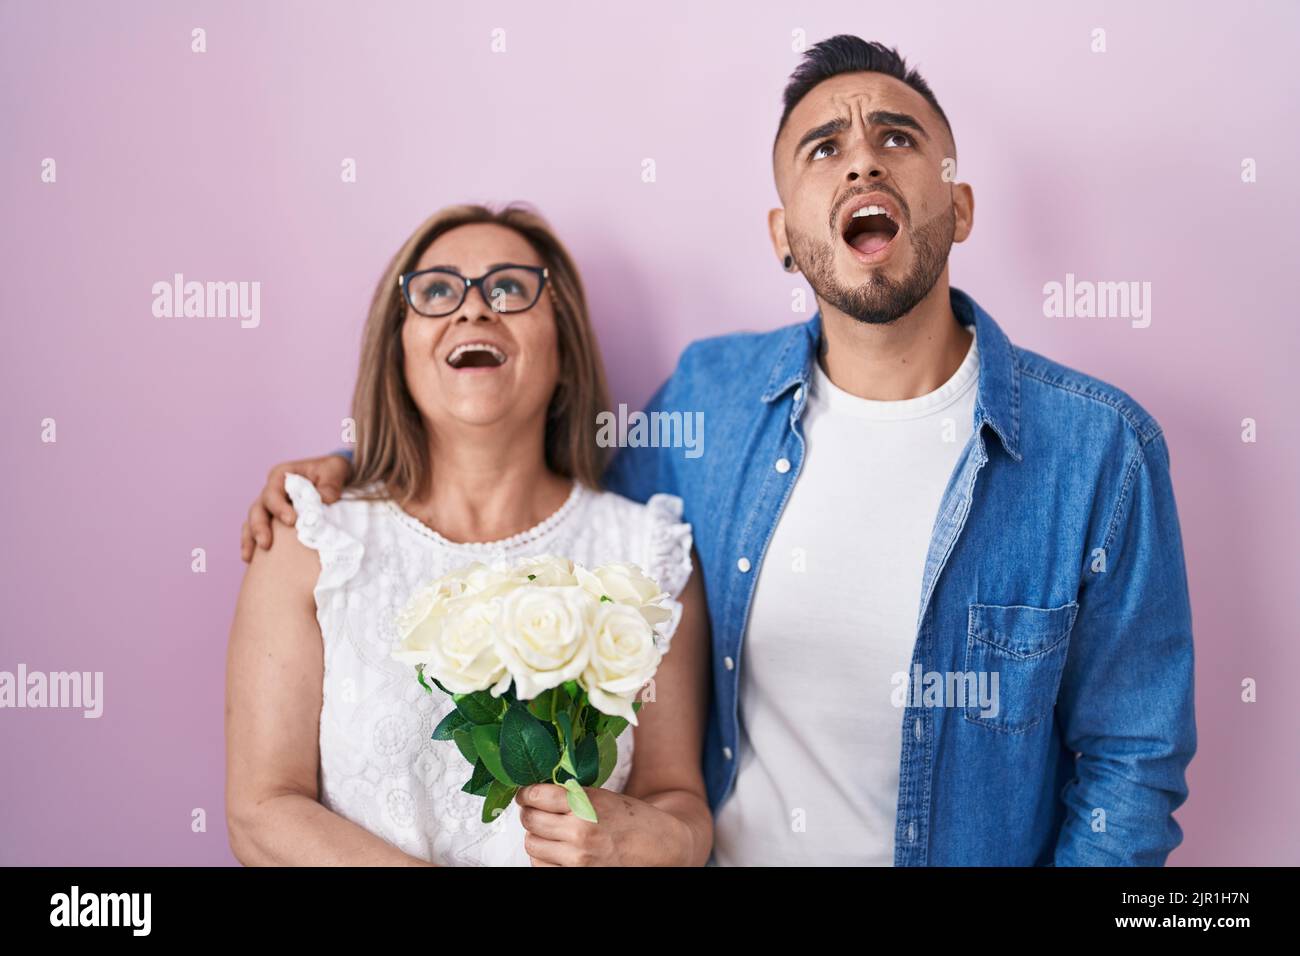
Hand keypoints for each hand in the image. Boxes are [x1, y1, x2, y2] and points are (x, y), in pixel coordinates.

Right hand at [240, 454, 351, 561]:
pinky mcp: (272, 520)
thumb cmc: (331, 471)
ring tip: (251, 558)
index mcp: (282, 476)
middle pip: (258, 508)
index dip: (279, 506)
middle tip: (266, 544)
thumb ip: (330, 484)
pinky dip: (252, 544)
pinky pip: (256, 531)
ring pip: (253, 521)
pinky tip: (251, 560)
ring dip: (251, 538)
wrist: (333, 478)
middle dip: (259, 527)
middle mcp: (271, 491)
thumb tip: (325, 499)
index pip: (274, 491)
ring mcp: (269, 507)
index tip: (291, 521)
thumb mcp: (335, 470)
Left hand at [514, 783, 692, 865]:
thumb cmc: (635, 820)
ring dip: (536, 836)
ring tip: (550, 831)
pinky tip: (556, 850)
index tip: (526, 794)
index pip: (538, 796)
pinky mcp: (577, 877)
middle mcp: (581, 832)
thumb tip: (536, 793)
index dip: (526, 794)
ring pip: (532, 845)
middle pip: (530, 821)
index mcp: (587, 805)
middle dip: (530, 813)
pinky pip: (541, 867)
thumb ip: (572, 795)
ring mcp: (578, 859)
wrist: (661, 847)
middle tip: (535, 810)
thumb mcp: (604, 797)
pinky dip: (543, 858)